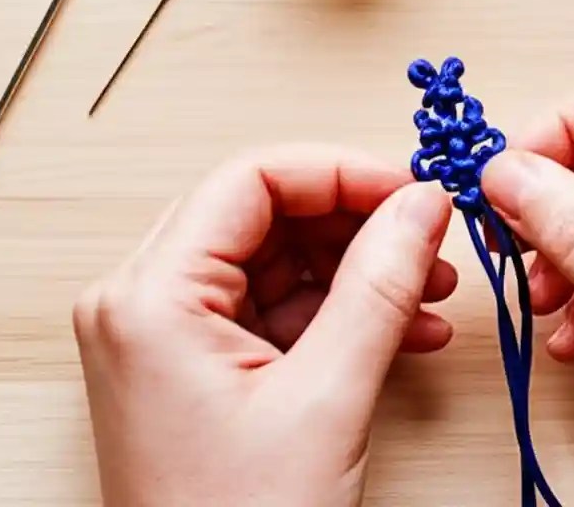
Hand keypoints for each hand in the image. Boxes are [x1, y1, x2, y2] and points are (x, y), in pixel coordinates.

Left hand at [73, 145, 454, 506]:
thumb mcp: (327, 399)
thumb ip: (380, 286)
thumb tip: (421, 205)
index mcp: (148, 298)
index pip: (251, 181)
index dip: (342, 173)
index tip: (413, 189)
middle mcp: (142, 306)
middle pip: (263, 217)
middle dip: (356, 225)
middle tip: (429, 239)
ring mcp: (164, 339)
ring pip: (274, 264)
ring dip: (357, 273)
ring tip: (431, 294)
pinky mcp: (193, 370)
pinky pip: (272, 313)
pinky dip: (337, 316)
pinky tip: (402, 331)